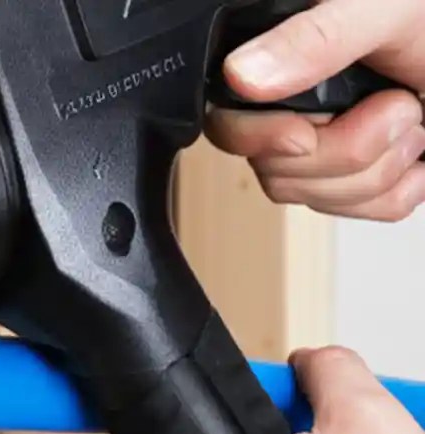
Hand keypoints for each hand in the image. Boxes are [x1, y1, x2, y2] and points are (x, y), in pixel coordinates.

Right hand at [206, 0, 424, 221]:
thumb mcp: (381, 8)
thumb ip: (314, 37)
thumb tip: (245, 74)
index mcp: (277, 64)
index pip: (229, 125)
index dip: (263, 140)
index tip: (307, 133)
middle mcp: (290, 110)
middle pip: (276, 174)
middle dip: (347, 152)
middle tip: (396, 105)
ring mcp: (322, 150)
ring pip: (317, 199)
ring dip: (382, 166)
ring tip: (411, 116)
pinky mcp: (359, 180)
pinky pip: (360, 211)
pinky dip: (400, 187)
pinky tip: (415, 148)